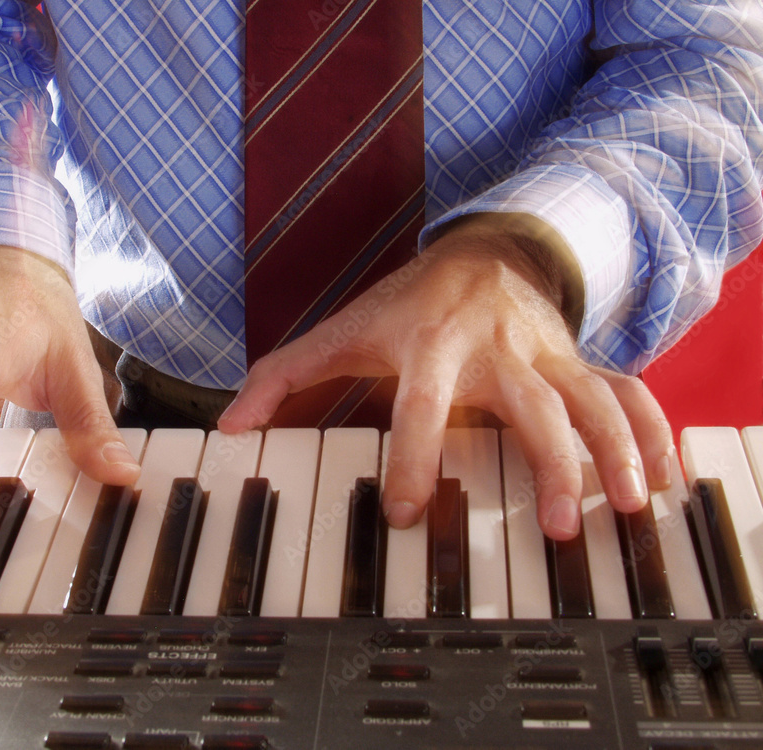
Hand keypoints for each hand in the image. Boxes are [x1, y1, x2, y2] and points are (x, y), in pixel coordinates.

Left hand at [219, 216, 674, 539]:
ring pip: (591, 400)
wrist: (480, 255)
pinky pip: (626, 391)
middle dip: (546, 462)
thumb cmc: (405, 305)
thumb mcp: (341, 332)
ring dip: (612, 451)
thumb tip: (229, 425)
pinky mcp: (578, 361)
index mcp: (430, 348)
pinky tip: (661, 475)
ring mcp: (545, 356)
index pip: (422, 406)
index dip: (416, 457)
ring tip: (623, 505)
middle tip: (551, 526)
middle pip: (529, 407)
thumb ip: (283, 376)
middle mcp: (495, 351)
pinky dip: (650, 429)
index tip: (412, 513)